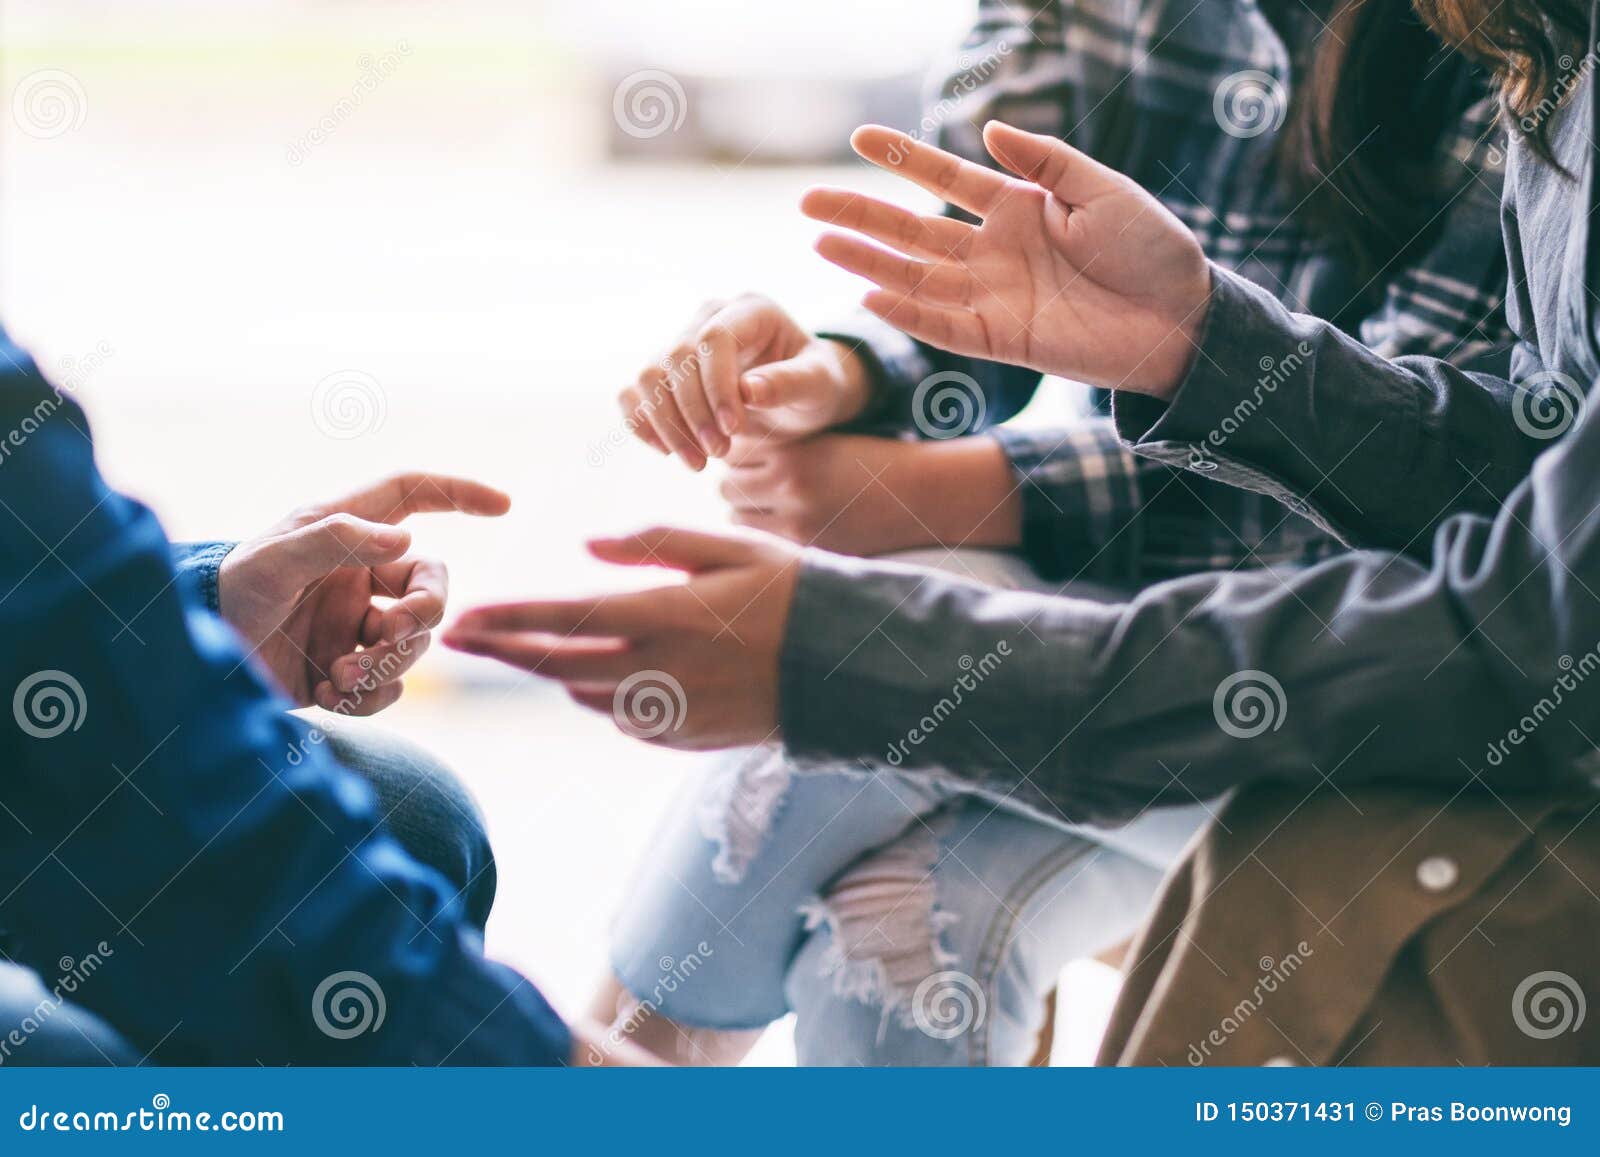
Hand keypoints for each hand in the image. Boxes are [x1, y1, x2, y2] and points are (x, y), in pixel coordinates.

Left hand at [217, 472, 510, 712]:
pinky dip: (369, 695)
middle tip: (391, 636)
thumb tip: (407, 541)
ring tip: (339, 676)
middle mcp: (356, 576)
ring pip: (414, 641)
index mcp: (342, 534)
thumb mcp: (274, 561)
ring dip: (387, 664)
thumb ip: (338, 541)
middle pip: (430, 585)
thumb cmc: (223, 598)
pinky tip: (329, 696)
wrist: (193, 668)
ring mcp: (353, 625)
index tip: (503, 506)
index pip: (413, 496)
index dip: (460, 494)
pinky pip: (389, 686)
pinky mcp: (344, 672)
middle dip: (422, 614)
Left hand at [443, 527, 799, 749]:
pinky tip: (596, 675)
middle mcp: (659, 671)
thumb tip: (585, 548)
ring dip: (550, 672)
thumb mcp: (729, 546)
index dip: (508, 620)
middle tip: (459, 642)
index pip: (564, 619)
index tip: (465, 619)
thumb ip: (654, 542)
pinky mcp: (685, 737)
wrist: (848, 665)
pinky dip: (599, 694)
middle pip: (557, 666)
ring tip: (524, 650)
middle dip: (502, 652)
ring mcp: (671, 711)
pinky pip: (622, 717)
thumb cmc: (791, 589)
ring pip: (586, 694)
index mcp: (665, 616)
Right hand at [619, 295, 873, 470]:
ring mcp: (682, 341)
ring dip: (666, 425)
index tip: (733, 430)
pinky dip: (642, 423)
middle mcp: (710, 317)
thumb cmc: (816, 386)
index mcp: (752, 310)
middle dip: (692, 413)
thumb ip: (791, 383)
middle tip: (719, 454)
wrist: (800, 397)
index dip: (716, 386)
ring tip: (698, 463)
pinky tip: (668, 452)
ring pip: (649, 377)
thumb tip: (749, 390)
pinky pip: (633, 392)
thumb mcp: (819, 386)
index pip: (715, 338)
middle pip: (676, 357)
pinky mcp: (665, 371)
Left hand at [721, 433, 1020, 556]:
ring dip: (746, 515)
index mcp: (793, 447)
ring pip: (735, 520)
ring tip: (773, 512)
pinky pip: (759, 543)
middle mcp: (789, 482)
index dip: (740, 457)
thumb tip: (724, 464)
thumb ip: (776, 451)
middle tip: (760, 490)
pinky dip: (764, 538)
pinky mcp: (806, 548)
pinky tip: (786, 530)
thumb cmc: (868, 464)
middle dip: (738, 488)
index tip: (756, 461)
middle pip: (726, 487)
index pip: (733, 452)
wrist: (920, 495)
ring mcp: (796, 520)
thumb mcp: (822, 443)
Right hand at [801, 122, 1210, 398]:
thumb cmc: (1152, 248)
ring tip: (820, 245)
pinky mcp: (1001, 341)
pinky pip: (944, 326)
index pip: (944, 179)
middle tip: (807, 203)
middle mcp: (993, 252)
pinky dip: (909, 314)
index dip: (902, 159)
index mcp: (1016, 207)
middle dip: (860, 217)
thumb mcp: (1102, 191)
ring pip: (916, 278)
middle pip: (912, 230)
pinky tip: (870, 296)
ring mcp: (992, 296)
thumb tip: (991, 130)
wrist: (1183, 318)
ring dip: (868, 264)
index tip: (859, 137)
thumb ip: (1046, 162)